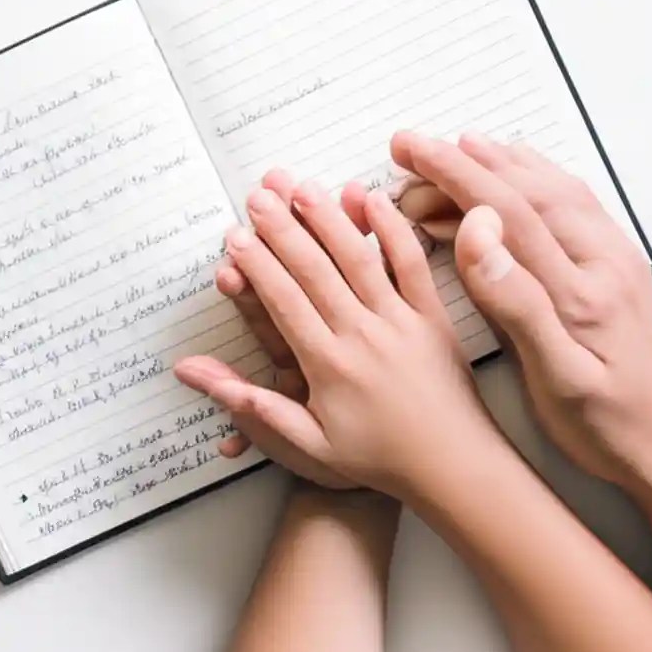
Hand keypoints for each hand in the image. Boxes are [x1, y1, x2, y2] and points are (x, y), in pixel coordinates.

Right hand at [176, 177, 499, 495]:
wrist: (453, 466)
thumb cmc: (378, 459)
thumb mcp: (308, 444)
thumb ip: (255, 406)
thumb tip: (199, 377)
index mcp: (329, 366)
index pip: (285, 302)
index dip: (258, 265)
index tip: (236, 236)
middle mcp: (363, 336)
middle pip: (316, 270)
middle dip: (283, 228)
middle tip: (259, 194)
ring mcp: (401, 322)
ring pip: (359, 258)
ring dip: (328, 218)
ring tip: (302, 185)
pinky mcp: (434, 316)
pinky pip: (413, 264)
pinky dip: (392, 229)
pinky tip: (371, 198)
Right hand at [393, 130, 651, 486]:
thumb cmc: (604, 424)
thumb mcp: (556, 378)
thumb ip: (517, 303)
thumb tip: (478, 233)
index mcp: (580, 288)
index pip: (509, 210)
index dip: (455, 174)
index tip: (410, 150)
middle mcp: (602, 260)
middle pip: (527, 189)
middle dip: (465, 160)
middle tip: (411, 146)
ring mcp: (613, 258)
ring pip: (550, 189)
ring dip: (499, 164)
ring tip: (453, 149)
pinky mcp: (614, 266)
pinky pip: (569, 203)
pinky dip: (532, 179)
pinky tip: (514, 175)